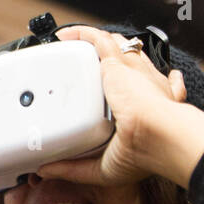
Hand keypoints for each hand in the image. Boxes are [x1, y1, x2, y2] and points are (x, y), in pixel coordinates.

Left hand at [36, 27, 203, 188]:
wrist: (157, 136)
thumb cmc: (146, 153)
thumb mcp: (103, 167)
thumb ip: (74, 168)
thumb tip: (46, 169)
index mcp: (148, 109)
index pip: (140, 91)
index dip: (130, 86)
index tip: (114, 89)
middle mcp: (143, 86)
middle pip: (124, 65)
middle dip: (106, 62)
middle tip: (85, 64)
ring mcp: (132, 72)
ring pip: (112, 49)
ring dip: (91, 46)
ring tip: (69, 46)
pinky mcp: (118, 63)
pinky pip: (99, 40)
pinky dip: (82, 34)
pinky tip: (64, 36)